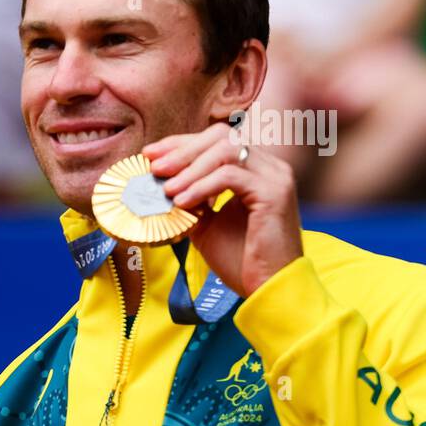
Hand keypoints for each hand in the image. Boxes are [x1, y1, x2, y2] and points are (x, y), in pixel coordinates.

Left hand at [143, 121, 303, 297]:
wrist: (268, 288)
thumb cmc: (240, 260)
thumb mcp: (206, 224)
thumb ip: (189, 200)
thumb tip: (160, 184)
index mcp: (255, 170)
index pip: (216, 140)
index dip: (181, 143)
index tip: (150, 155)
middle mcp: (269, 167)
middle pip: (221, 137)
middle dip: (182, 149)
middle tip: (154, 167)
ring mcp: (275, 177)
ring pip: (226, 151)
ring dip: (190, 167)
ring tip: (167, 189)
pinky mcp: (274, 193)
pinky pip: (230, 176)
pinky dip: (201, 186)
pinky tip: (183, 202)